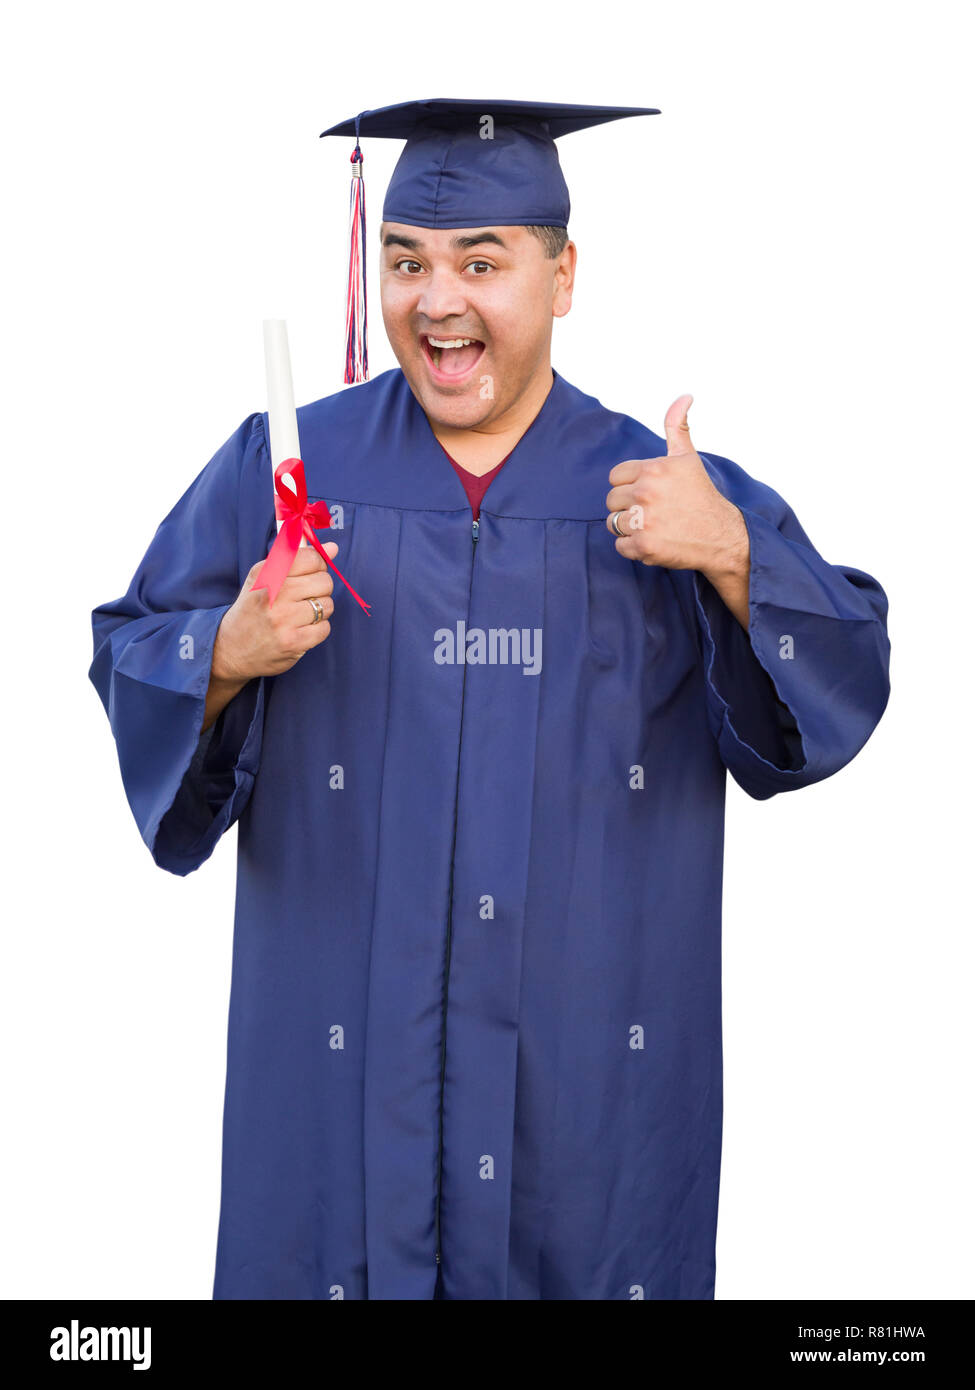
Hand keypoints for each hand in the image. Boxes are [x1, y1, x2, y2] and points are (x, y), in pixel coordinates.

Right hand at [212, 542, 337, 681]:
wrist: (231, 648)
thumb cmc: (253, 609)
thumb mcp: (264, 578)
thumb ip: (298, 559)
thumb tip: (332, 548)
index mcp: (266, 573)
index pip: (310, 558)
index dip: (318, 564)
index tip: (311, 572)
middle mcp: (273, 593)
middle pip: (324, 581)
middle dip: (320, 589)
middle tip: (303, 597)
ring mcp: (282, 619)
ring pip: (327, 605)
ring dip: (319, 610)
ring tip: (300, 615)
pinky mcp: (293, 642)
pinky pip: (325, 628)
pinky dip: (317, 629)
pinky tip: (301, 630)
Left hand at [605, 395, 747, 576]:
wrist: (722, 536)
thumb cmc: (701, 495)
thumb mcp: (688, 458)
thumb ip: (677, 426)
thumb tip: (685, 396)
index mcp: (653, 469)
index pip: (615, 477)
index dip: (630, 486)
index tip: (650, 493)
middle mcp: (646, 493)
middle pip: (611, 500)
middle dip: (628, 507)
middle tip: (654, 512)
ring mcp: (644, 521)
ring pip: (613, 523)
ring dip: (630, 528)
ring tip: (655, 526)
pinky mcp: (644, 546)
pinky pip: (620, 546)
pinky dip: (634, 548)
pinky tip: (655, 541)